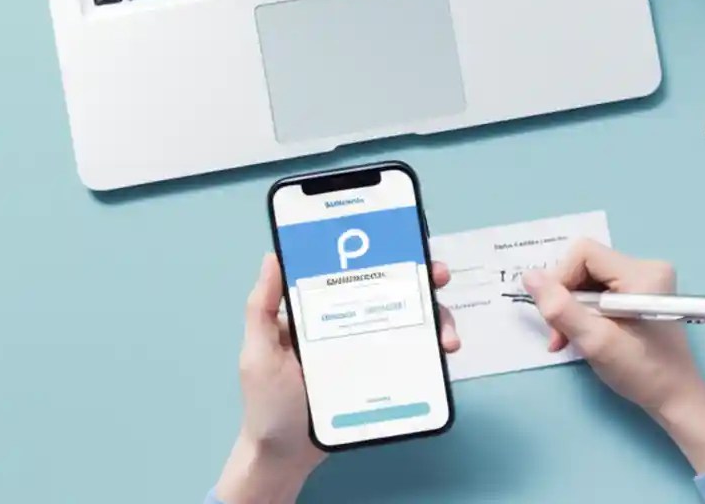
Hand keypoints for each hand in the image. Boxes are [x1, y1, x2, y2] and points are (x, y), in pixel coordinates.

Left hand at [215, 254, 461, 503]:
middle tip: (438, 278)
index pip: (352, 275)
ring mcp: (367, 351)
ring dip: (436, 320)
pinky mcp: (382, 376)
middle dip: (421, 280)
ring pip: (410, 324)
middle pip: (391, 293)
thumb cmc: (268, 406)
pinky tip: (442, 354)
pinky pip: (412, 357)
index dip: (379, 256)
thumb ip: (262, 309)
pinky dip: (431, 352)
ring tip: (446, 336)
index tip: (405, 246)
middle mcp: (347, 326)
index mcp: (318, 314)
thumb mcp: (258, 355)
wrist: (286, 458)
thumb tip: (273, 257)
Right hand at [521, 240, 704, 473]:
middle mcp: (647, 267)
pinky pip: (601, 289)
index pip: (584, 253)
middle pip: (585, 265)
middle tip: (560, 335)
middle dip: (566, 298)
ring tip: (569, 339)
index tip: (557, 316)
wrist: (675, 397)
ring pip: (589, 278)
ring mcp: (646, 279)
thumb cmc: (641, 372)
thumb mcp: (595, 342)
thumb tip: (529, 276)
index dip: (561, 279)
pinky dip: (586, 311)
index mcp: (642, 273)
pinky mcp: (642, 292)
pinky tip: (586, 334)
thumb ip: (560, 308)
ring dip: (573, 308)